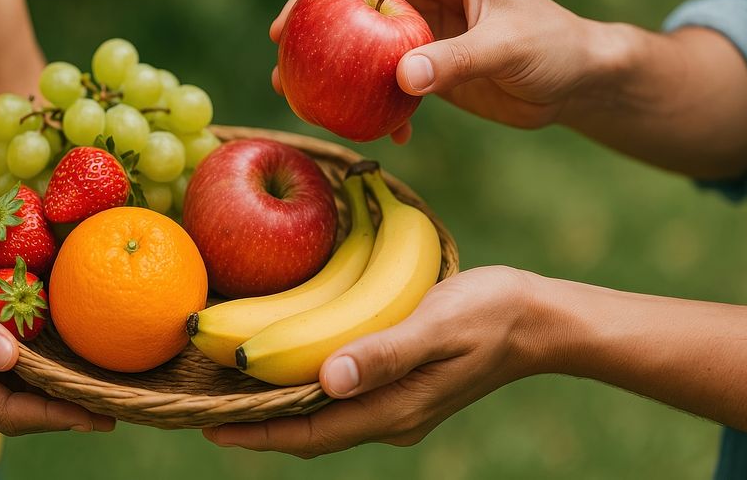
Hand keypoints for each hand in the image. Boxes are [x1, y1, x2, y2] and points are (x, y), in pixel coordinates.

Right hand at [0, 238, 114, 434]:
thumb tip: (10, 358)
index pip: (6, 411)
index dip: (53, 415)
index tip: (94, 416)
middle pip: (13, 412)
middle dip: (61, 413)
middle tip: (111, 409)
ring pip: (10, 399)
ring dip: (51, 399)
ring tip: (98, 396)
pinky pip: (2, 380)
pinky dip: (35, 380)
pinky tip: (64, 372)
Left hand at [203, 266, 548, 456]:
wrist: (536, 318)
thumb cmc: (488, 314)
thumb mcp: (436, 326)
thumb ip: (384, 354)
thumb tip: (329, 379)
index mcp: (395, 408)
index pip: (311, 432)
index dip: (259, 433)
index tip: (212, 429)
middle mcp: (392, 416)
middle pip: (312, 432)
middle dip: (261, 427)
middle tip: (210, 413)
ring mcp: (400, 405)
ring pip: (326, 418)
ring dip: (283, 411)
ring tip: (239, 396)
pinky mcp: (406, 388)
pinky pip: (345, 400)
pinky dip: (311, 393)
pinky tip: (295, 373)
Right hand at [269, 0, 618, 140]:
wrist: (575, 85)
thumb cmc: (554, 48)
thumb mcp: (508, 47)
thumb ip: (455, 60)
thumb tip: (401, 78)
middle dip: (317, 10)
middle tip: (282, 38)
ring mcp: (426, 24)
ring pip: (364, 32)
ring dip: (334, 57)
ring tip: (294, 85)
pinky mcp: (428, 61)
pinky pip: (386, 73)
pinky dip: (376, 97)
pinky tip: (383, 127)